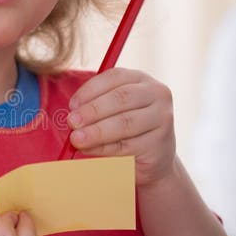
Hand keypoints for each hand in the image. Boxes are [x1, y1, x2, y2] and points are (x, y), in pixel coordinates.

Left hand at [67, 68, 175, 186]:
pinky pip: (127, 146)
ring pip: (124, 123)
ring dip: (96, 132)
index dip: (90, 90)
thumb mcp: (111, 112)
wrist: (153, 157)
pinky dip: (104, 148)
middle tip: (72, 122)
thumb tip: (73, 115)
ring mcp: (163, 118)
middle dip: (92, 110)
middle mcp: (157, 94)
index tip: (72, 105)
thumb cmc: (126, 129)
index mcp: (141, 79)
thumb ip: (94, 107)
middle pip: (121, 98)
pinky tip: (89, 149)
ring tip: (76, 139)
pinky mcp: (160, 144)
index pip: (114, 77)